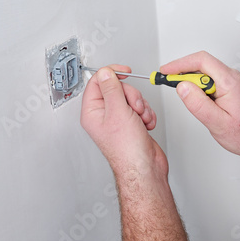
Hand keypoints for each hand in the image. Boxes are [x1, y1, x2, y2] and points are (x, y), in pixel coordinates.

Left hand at [80, 65, 167, 183]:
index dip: (111, 74)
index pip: (97, 82)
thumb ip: (111, 88)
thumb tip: (105, 72)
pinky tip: (146, 125)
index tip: (124, 72)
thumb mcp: (117, 112)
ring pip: (131, 98)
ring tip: (140, 120)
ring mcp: (118, 120)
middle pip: (118, 88)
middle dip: (131, 96)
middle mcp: (103, 115)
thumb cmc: (127, 150)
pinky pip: (141, 108)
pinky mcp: (132, 123)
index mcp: (92, 112)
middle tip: (133, 108)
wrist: (144, 168)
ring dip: (141, 106)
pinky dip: (147, 115)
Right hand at [159, 52, 239, 163]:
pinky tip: (195, 99)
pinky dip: (198, 86)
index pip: (202, 61)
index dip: (180, 63)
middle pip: (202, 64)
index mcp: (230, 82)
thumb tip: (182, 86)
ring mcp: (232, 82)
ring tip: (183, 96)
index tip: (166, 71)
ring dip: (190, 80)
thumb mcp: (217, 123)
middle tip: (168, 82)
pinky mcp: (230, 87)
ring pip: (205, 72)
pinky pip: (210, 80)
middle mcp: (232, 77)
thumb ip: (198, 104)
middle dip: (182, 72)